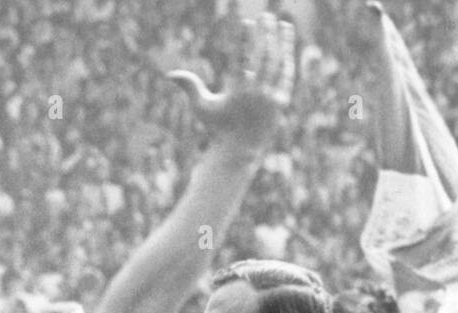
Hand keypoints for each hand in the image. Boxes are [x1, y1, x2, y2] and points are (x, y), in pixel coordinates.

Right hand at [168, 12, 294, 147]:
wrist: (240, 152)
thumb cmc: (218, 129)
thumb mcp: (202, 108)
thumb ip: (190, 87)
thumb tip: (170, 74)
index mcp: (236, 91)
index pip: (242, 59)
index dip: (245, 40)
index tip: (247, 22)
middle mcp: (255, 94)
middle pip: (263, 57)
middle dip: (265, 33)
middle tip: (266, 15)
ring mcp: (270, 99)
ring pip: (278, 64)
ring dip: (281, 41)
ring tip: (282, 22)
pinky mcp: (281, 103)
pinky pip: (286, 76)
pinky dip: (287, 59)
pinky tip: (287, 45)